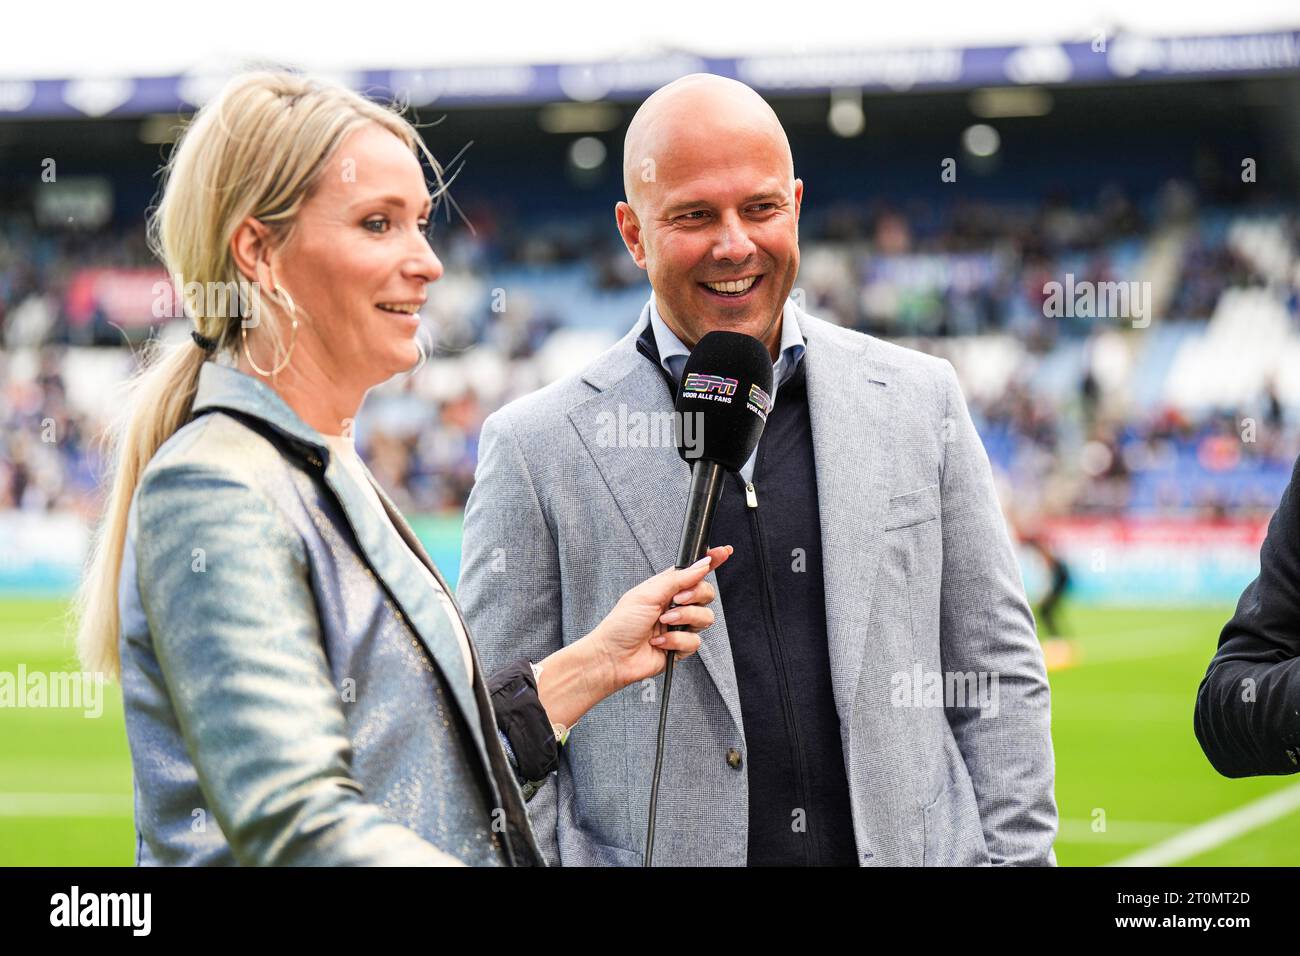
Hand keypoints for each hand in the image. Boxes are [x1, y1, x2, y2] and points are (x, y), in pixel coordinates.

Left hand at [591, 545, 731, 689]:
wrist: (613, 657)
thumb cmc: (621, 624)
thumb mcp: (648, 593)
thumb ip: (678, 579)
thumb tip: (702, 564)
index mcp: (667, 587)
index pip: (694, 571)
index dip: (711, 561)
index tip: (724, 552)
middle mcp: (676, 605)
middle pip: (706, 593)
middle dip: (694, 596)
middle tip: (676, 600)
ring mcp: (680, 626)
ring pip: (705, 618)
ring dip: (684, 619)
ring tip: (663, 623)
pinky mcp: (681, 647)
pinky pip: (695, 641)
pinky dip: (676, 641)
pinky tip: (659, 642)